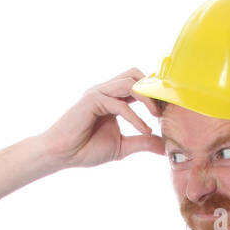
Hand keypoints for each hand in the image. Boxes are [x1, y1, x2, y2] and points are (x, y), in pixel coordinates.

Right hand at [41, 69, 165, 168]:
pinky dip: (134, 116)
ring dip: (146, 99)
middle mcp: (106, 91)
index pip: (138, 84)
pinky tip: (143, 130)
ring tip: (156, 118)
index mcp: (113, 98)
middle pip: (135, 74)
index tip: (168, 111)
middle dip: (152, 90)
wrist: (61, 155)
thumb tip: (165, 147)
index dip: (154, 94)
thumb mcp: (122, 146)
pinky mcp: (91, 101)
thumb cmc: (86, 149)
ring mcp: (98, 93)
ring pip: (128, 82)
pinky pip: (119, 103)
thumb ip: (143, 143)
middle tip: (163, 111)